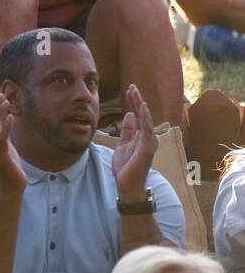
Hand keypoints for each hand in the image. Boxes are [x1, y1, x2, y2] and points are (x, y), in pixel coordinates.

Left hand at [112, 84, 155, 200]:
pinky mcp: (147, 149)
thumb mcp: (123, 144)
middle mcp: (147, 138)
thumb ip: (127, 130)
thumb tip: (129, 114)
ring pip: (146, 120)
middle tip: (132, 86)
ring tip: (136, 93)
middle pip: (143, 115)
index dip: (133, 102)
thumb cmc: (126, 167)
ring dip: (141, 106)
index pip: (137, 115)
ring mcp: (148, 143)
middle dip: (137, 100)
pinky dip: (146, 119)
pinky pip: (147, 131)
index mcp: (141, 136)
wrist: (127, 186)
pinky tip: (142, 109)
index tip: (129, 89)